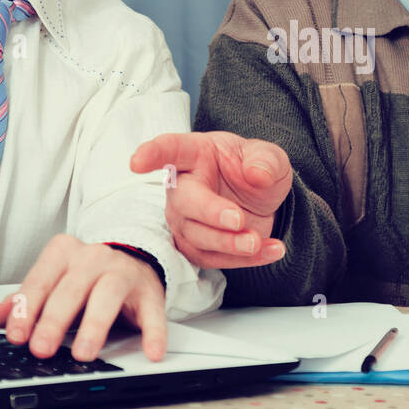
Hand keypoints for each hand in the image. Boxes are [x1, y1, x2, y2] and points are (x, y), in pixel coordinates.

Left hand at [0, 235, 166, 361]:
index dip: (26, 310)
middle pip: (71, 290)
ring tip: (84, 354)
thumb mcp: (52, 283)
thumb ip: (24, 301)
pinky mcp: (150, 292)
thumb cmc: (86, 278)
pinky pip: (153, 313)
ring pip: (108, 296)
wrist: (133, 260)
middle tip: (41, 349)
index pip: (40, 281)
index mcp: (64, 254)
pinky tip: (150, 352)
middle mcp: (94, 258)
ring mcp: (123, 273)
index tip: (16, 336)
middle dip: (54, 321)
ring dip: (95, 326)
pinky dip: (154, 333)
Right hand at [130, 131, 291, 269]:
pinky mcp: (197, 246)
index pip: (170, 149)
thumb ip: (266, 161)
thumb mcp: (270, 157)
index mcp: (195, 154)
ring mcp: (185, 219)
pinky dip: (245, 259)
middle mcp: (182, 187)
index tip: (137, 163)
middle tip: (238, 220)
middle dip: (210, 213)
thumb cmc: (255, 169)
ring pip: (197, 237)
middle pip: (184, 202)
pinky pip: (215, 259)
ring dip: (229, 243)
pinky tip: (271, 249)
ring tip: (257, 241)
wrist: (263, 199)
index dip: (152, 155)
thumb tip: (257, 174)